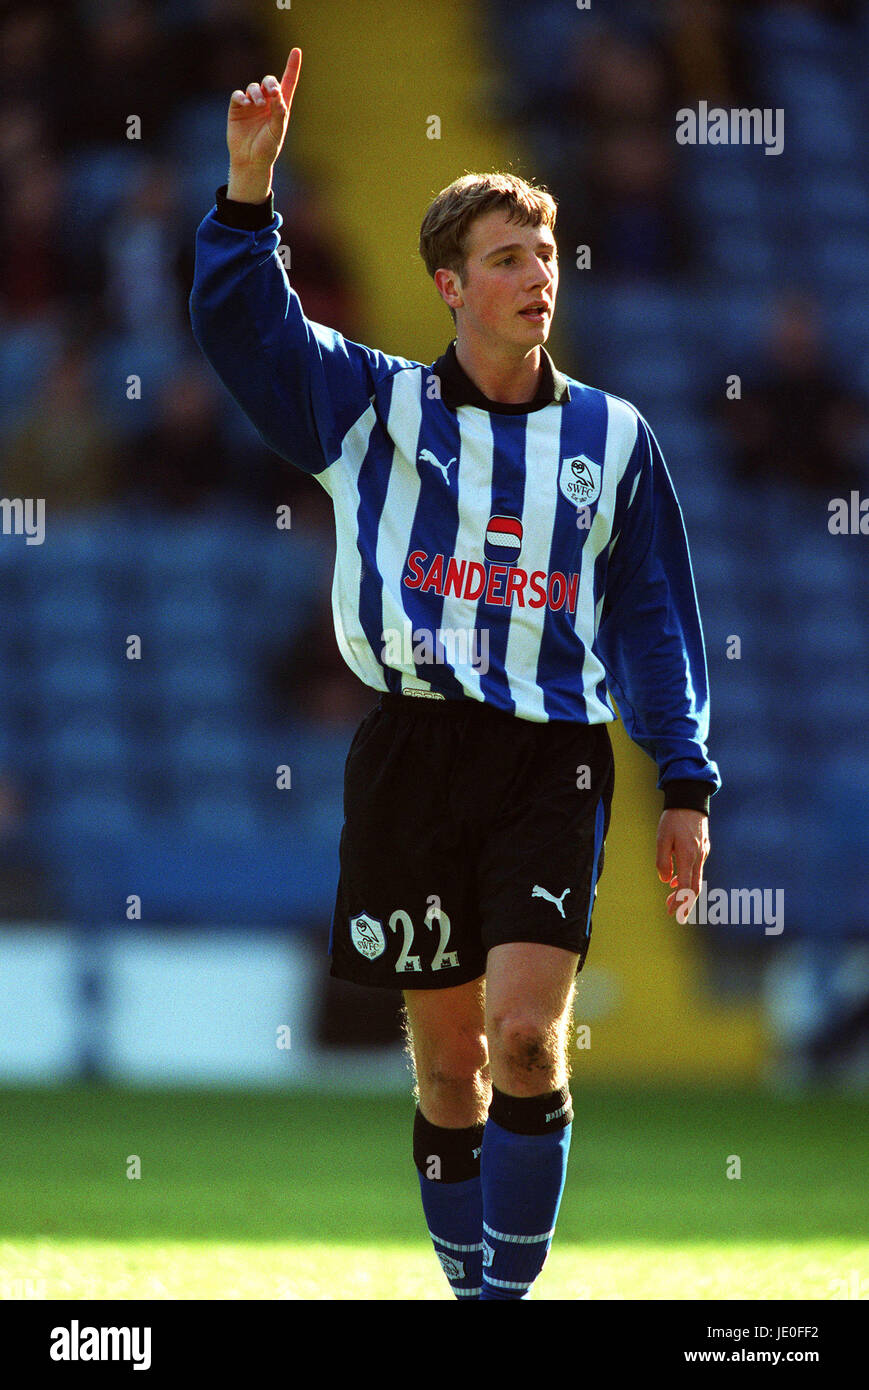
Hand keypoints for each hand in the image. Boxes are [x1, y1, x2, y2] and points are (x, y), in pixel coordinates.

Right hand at [227, 48, 301, 181]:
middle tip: (272, 92)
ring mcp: (251, 104)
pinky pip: (238, 95)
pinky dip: (242, 96)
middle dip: (270, 83)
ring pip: (253, 87)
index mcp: (280, 107)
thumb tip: (278, 96)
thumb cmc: (267, 149)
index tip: (296, 51)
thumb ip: (279, 114)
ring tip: (257, 105)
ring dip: (256, 93)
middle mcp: (266, 102)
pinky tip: (245, 103)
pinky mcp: (237, 108)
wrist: (249, 161)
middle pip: (268, 81)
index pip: (287, 83)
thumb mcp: (277, 133)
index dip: (292, 67)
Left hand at [656, 808, 709, 921]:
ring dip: (685, 891)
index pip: (687, 887)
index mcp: (689, 856)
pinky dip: (688, 878)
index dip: (680, 902)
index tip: (672, 912)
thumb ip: (663, 861)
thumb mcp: (662, 839)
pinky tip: (677, 880)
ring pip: (696, 878)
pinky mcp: (704, 848)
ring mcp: (703, 852)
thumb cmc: (673, 818)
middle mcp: (699, 857)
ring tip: (671, 899)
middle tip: (673, 912)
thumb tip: (666, 881)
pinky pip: (696, 868)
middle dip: (684, 902)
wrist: (690, 799)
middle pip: (695, 888)